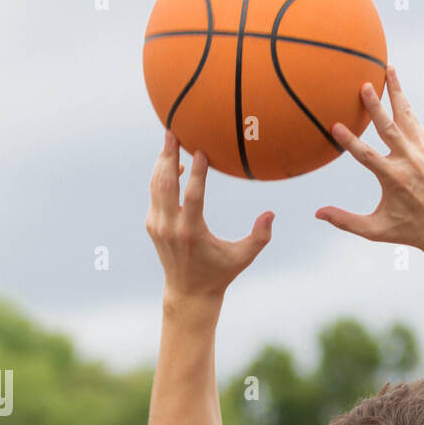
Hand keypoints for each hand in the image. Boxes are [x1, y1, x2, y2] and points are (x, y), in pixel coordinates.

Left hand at [146, 131, 273, 300]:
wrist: (188, 292)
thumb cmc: (220, 273)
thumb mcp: (243, 258)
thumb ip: (259, 237)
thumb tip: (270, 213)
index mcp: (192, 232)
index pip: (192, 195)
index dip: (196, 172)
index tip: (200, 151)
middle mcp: (171, 227)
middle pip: (166, 183)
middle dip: (168, 155)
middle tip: (172, 131)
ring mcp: (158, 226)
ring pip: (156, 186)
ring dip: (162, 162)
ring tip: (169, 140)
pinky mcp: (152, 225)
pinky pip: (155, 194)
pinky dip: (161, 177)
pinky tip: (171, 164)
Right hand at [315, 66, 423, 255]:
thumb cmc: (409, 230)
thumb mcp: (376, 230)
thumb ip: (346, 221)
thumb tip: (318, 213)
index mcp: (394, 180)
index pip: (367, 156)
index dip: (350, 141)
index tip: (335, 126)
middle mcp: (410, 162)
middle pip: (389, 128)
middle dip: (376, 106)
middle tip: (364, 84)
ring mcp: (423, 153)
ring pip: (407, 117)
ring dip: (397, 92)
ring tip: (388, 69)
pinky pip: (415, 123)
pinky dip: (406, 106)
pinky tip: (398, 89)